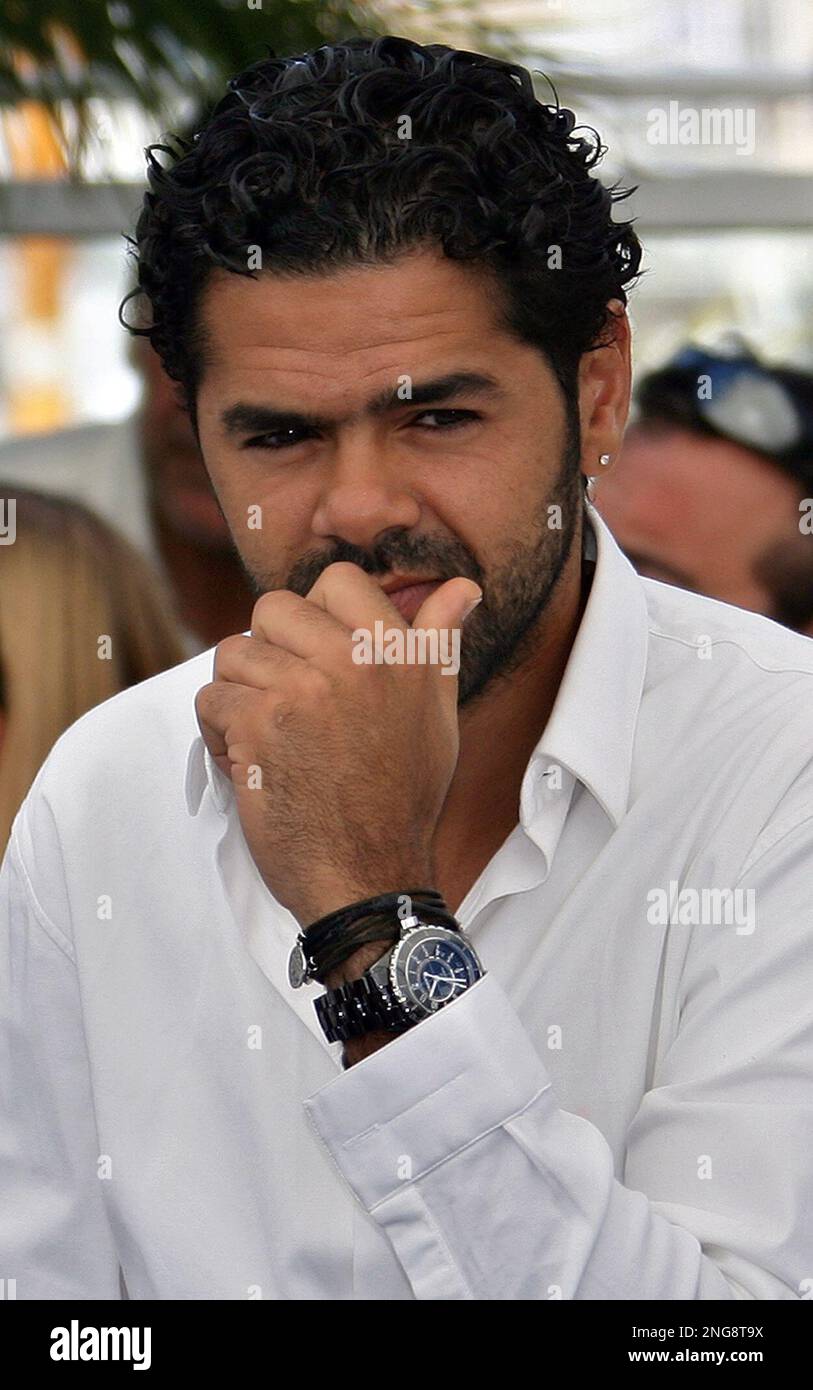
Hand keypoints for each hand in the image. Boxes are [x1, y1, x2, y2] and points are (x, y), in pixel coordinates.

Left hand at [194, 562, 480, 925]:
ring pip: (233, 653)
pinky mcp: (258, 725)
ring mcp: (304, 691)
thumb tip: (463, 587)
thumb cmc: (401, 799)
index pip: (337, 581)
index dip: (315, 618)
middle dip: (268, 653)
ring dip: (238, 695)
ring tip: (268, 736)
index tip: (316, 662)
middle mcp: (355, 662)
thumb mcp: (436, 713)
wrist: (369, 875)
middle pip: (273, 608)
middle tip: (286, 703)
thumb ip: (438, 642)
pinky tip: (249, 763)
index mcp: (400, 652)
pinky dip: (217, 734)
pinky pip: (210, 699)